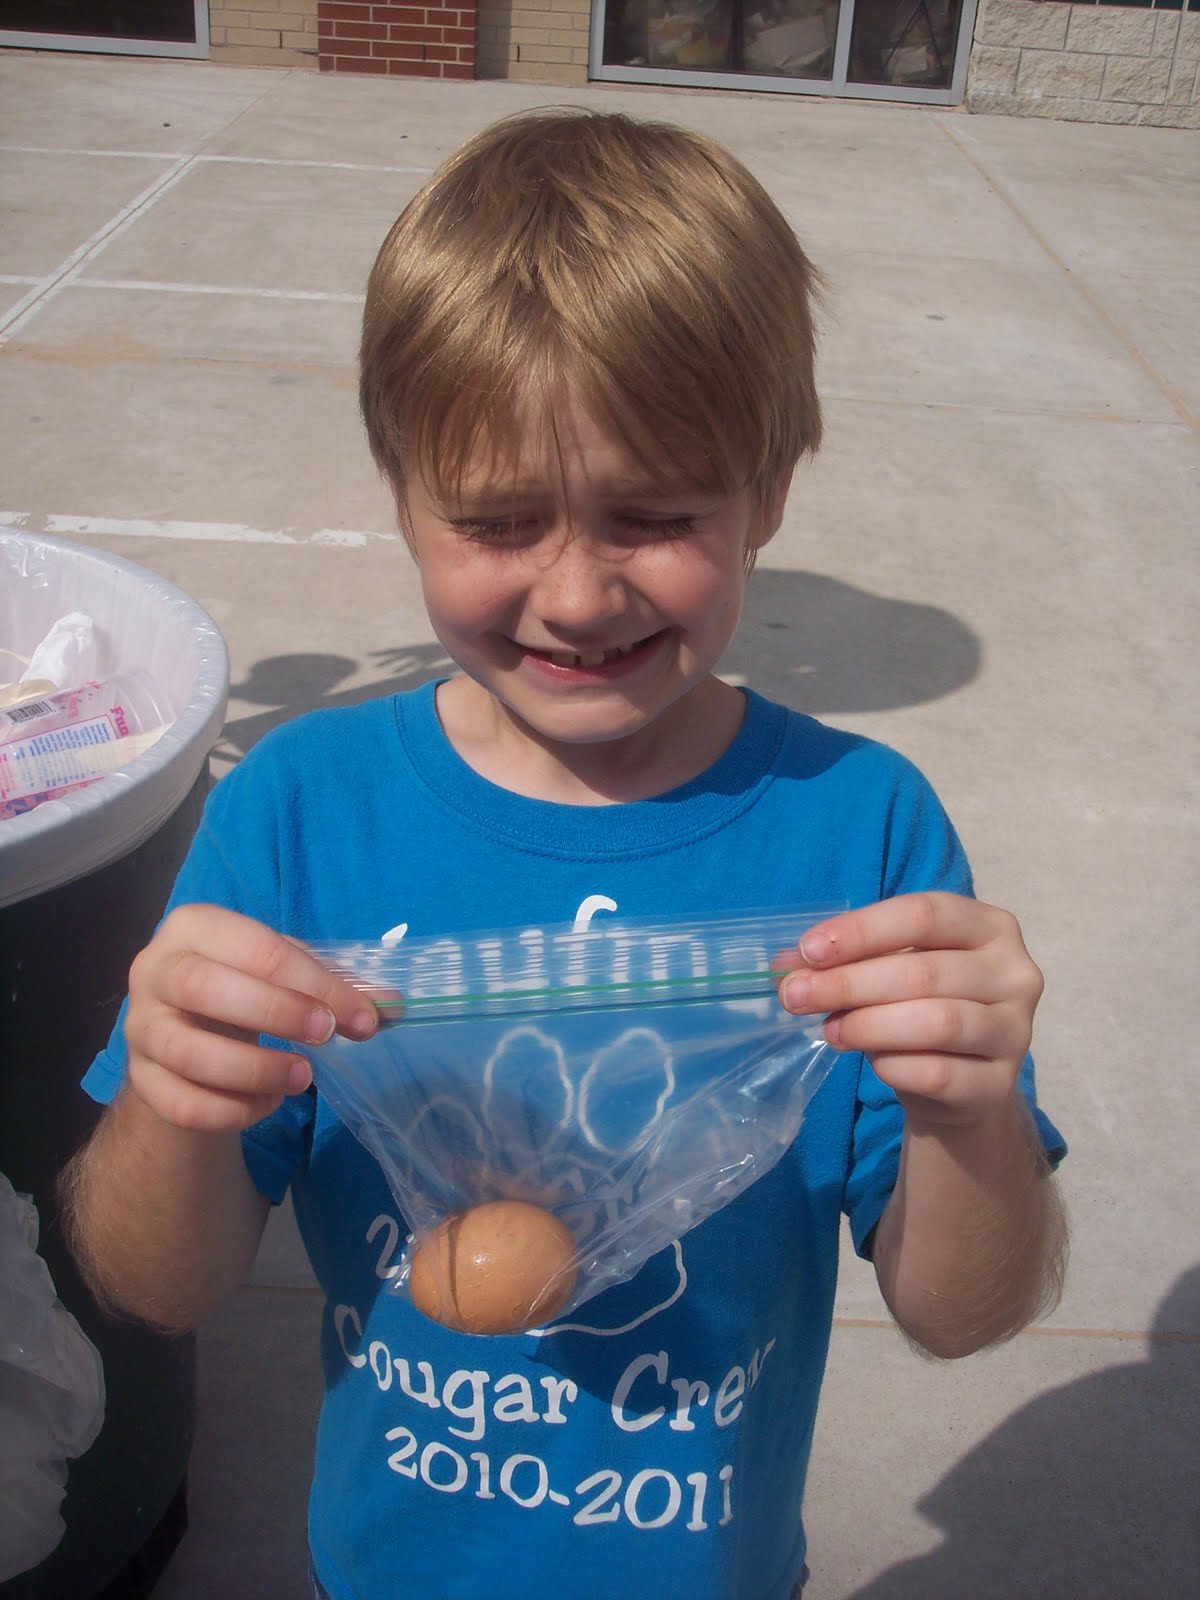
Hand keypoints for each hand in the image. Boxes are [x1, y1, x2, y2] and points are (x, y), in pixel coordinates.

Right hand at [124, 904, 378, 1132]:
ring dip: (254, 1069)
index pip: (256, 948)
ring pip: (185, 1051)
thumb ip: (335, 986)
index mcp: (195, 927)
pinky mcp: (140, 1080)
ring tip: (302, 1077)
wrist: (188, 1034)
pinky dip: (229, 1110)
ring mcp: (140, 1028)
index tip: (361, 1017)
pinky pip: (179, 1102)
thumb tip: (393, 1007)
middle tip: (327, 1036)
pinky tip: (266, 1104)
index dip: (314, 983)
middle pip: (204, 987)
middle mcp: (155, 970)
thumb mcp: (287, 975)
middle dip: (275, 1012)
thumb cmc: (244, 988)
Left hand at [778, 893, 1043, 1131]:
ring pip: (936, 1022)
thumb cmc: (920, 1008)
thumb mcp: (888, 971)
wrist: (960, 1086)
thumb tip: (787, 963)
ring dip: (868, 1025)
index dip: (862, 930)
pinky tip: (872, 1062)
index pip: (924, 914)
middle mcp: (1015, 973)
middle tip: (797, 996)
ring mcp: (1015, 1031)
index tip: (809, 951)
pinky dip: (892, 1066)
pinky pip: (938, 1072)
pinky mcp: (1000, 1084)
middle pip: (924, 971)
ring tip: (830, 1030)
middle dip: (849, 983)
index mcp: (989, 927)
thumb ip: (847, 960)